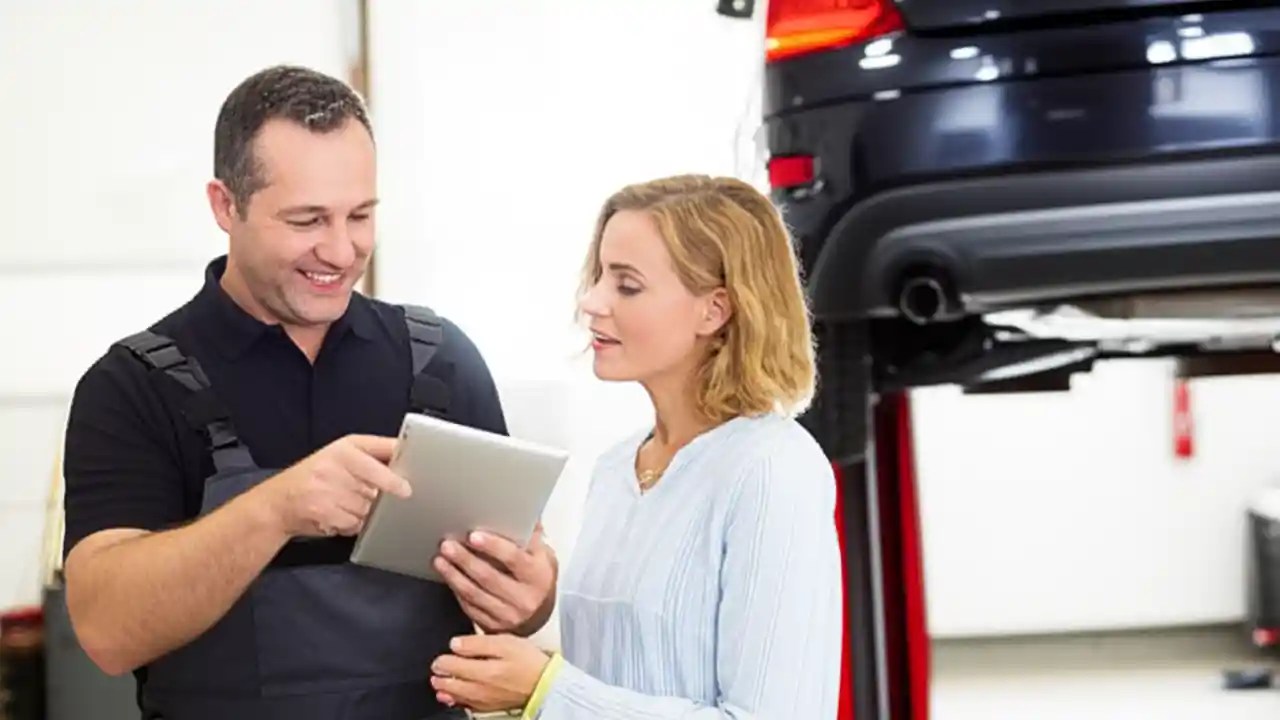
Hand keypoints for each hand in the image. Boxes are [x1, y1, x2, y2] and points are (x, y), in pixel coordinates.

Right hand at [257, 434, 411, 538]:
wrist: (278, 503)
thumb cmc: (313, 478)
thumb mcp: (339, 457)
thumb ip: (372, 458)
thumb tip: (406, 469)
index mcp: (345, 447)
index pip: (383, 453)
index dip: (397, 471)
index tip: (408, 486)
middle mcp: (337, 464)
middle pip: (380, 487)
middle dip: (379, 496)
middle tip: (370, 496)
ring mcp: (330, 488)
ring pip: (369, 507)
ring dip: (365, 512)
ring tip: (346, 505)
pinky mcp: (326, 511)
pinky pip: (355, 523)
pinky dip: (352, 524)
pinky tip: (338, 515)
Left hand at [430, 634, 550, 712]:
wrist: (546, 682)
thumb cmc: (528, 661)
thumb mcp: (506, 642)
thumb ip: (478, 643)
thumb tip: (455, 644)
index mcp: (483, 671)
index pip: (452, 666)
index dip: (442, 660)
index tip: (440, 657)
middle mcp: (480, 689)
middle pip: (451, 684)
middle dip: (440, 676)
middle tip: (436, 669)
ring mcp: (484, 701)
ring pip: (456, 697)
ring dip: (445, 690)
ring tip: (438, 684)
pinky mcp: (489, 707)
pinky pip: (467, 707)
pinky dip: (457, 702)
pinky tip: (453, 698)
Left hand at [435, 524, 556, 633]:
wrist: (539, 615)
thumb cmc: (538, 578)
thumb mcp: (544, 556)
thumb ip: (531, 536)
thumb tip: (521, 512)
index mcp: (538, 576)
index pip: (514, 558)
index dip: (493, 546)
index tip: (473, 535)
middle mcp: (524, 598)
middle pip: (489, 577)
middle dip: (465, 559)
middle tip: (447, 544)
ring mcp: (507, 615)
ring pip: (475, 594)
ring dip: (454, 575)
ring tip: (440, 559)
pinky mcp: (492, 626)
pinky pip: (469, 607)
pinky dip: (456, 591)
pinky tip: (447, 576)